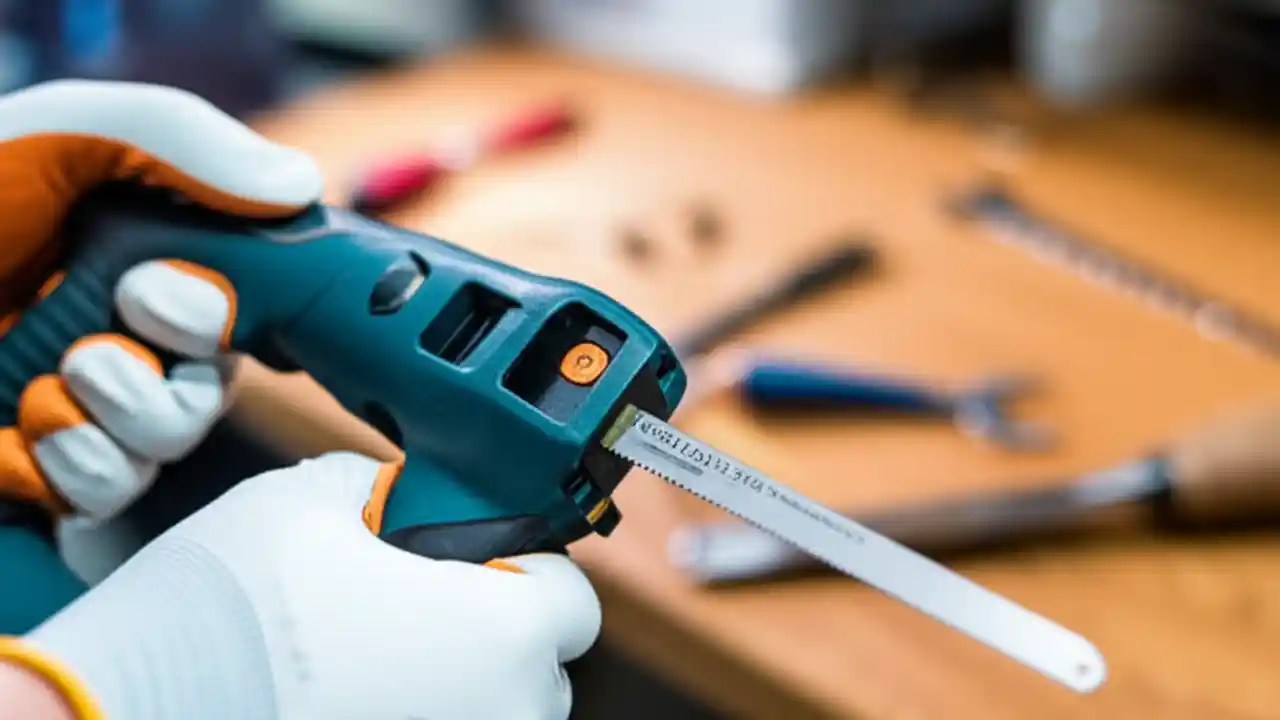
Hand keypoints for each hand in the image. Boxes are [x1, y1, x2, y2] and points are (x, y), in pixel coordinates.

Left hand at [0, 79, 320, 520]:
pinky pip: (101, 494)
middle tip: (94, 357)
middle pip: (209, 396)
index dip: (209, 318)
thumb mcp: (71, 130)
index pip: (239, 309)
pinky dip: (72, 470)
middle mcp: (126, 334)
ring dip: (118, 428)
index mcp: (152, 259)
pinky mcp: (33, 461)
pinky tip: (22, 431)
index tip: (151, 295)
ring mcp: (80, 402)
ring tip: (49, 392)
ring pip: (163, 451)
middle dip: (163, 391)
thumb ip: (187, 144)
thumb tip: (301, 187)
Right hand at [18, 452, 599, 719]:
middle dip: (493, 632)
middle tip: (416, 607)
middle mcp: (502, 715)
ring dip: (456, 686)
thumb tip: (400, 495)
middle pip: (537, 670)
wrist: (130, 708)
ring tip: (377, 658)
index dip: (526, 569)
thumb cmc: (230, 607)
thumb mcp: (312, 497)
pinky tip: (355, 699)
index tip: (475, 561)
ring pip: (494, 719)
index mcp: (502, 633)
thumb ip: (387, 489)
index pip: (570, 600)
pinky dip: (419, 717)